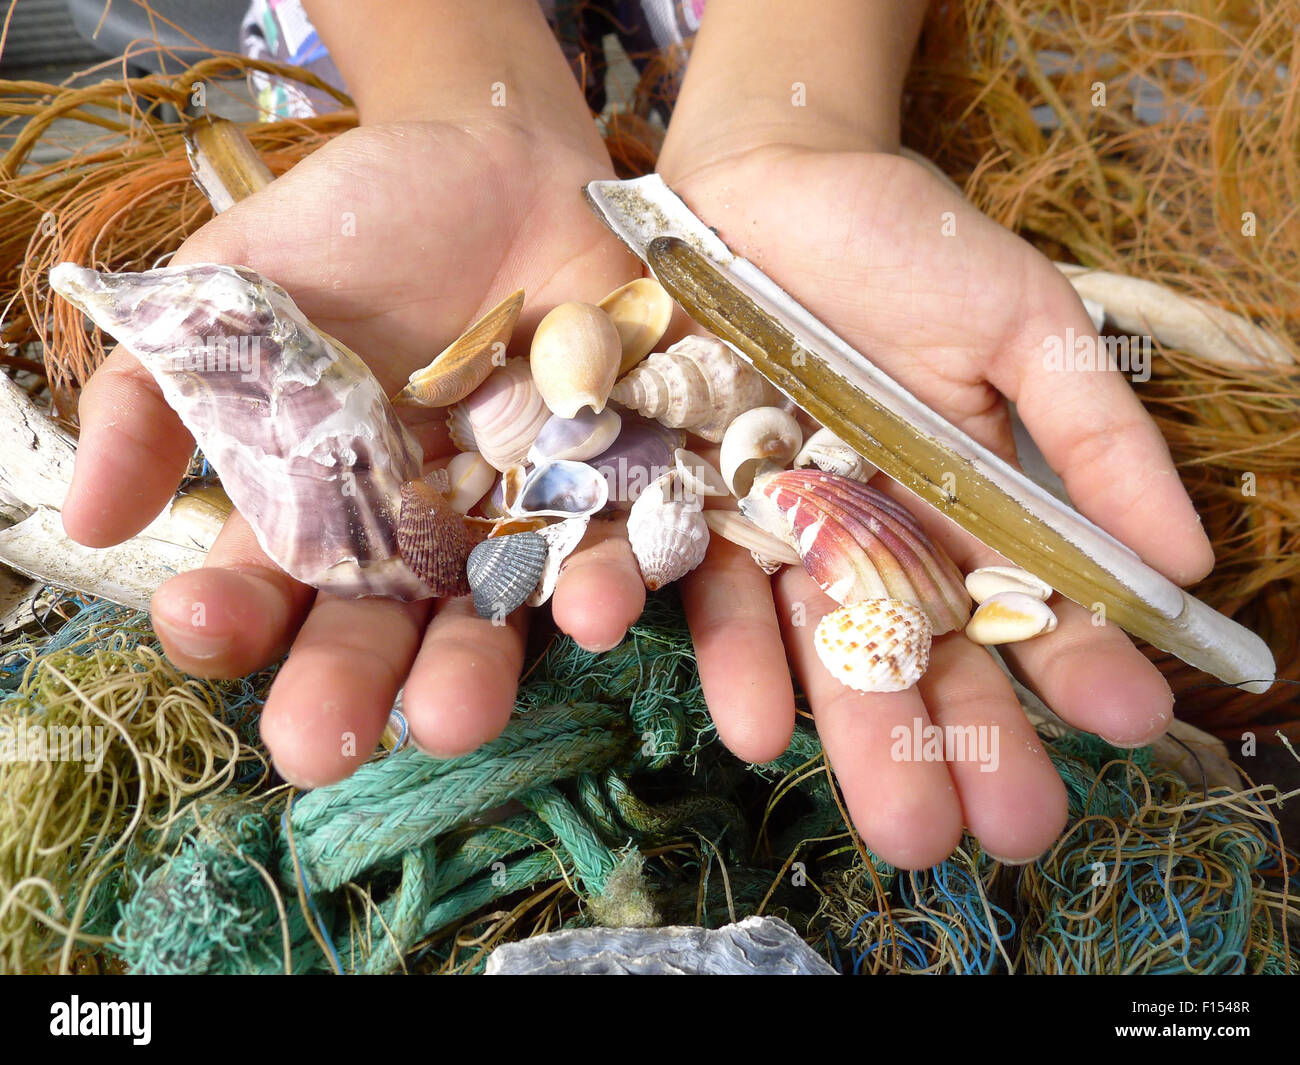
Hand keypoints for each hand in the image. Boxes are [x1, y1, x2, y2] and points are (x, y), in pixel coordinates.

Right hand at [62, 113, 653, 785]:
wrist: (496, 156)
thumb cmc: (355, 223)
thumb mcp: (236, 286)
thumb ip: (159, 393)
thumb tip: (87, 522)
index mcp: (320, 505)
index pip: (264, 586)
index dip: (229, 617)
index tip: (199, 627)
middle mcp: (417, 536)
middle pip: (381, 631)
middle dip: (350, 687)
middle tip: (321, 746)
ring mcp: (515, 516)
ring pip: (496, 614)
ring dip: (478, 668)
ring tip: (455, 710)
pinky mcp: (607, 484)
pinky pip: (610, 546)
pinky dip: (603, 582)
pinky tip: (590, 612)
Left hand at [667, 144, 1213, 867]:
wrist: (764, 180)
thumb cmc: (903, 241)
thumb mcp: (1022, 324)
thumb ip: (1091, 434)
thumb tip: (1188, 561)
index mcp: (958, 506)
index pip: (1023, 605)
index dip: (1075, 666)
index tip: (1129, 722)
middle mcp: (871, 537)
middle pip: (917, 654)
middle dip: (958, 740)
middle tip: (993, 835)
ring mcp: (781, 530)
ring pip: (819, 646)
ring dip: (855, 733)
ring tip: (897, 820)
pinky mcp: (692, 508)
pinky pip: (706, 588)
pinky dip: (732, 653)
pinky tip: (758, 725)